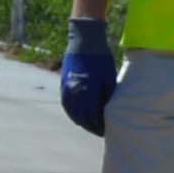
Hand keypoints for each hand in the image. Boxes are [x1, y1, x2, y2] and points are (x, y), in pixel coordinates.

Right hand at [56, 18, 116, 134]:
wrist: (85, 41)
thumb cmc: (101, 59)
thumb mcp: (109, 79)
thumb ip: (108, 97)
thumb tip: (108, 114)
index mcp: (89, 91)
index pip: (93, 117)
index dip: (99, 126)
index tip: (105, 131)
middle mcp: (76, 91)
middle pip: (82, 117)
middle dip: (91, 127)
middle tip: (99, 131)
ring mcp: (68, 88)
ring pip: (72, 112)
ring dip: (81, 121)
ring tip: (89, 126)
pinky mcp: (63, 83)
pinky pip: (66, 104)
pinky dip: (72, 113)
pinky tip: (77, 117)